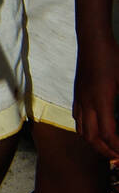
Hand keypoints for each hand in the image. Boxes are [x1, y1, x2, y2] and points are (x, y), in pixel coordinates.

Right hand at [74, 38, 118, 159]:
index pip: (108, 135)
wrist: (92, 41)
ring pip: (82, 130)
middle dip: (106, 152)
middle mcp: (88, 103)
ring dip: (95, 143)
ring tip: (108, 148)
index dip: (118, 148)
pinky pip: (78, 119)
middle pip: (92, 138)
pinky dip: (86, 130)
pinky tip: (96, 128)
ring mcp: (80, 99)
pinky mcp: (77, 94)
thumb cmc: (112, 57)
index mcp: (101, 101)